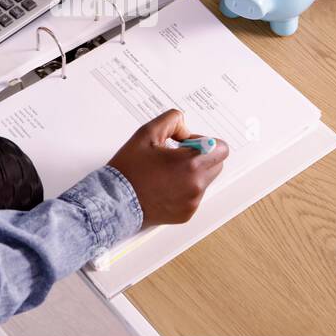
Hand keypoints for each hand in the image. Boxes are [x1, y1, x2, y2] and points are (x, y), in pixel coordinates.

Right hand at [107, 109, 228, 228]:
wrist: (115, 202)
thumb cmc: (128, 171)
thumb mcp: (146, 133)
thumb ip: (172, 121)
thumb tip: (185, 129)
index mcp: (190, 164)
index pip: (221, 148)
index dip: (206, 142)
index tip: (188, 145)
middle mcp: (196, 185)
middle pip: (216, 164)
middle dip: (201, 157)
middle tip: (176, 157)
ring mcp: (192, 202)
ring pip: (205, 181)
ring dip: (192, 174)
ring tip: (166, 174)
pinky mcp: (186, 214)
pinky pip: (194, 197)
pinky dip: (184, 190)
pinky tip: (164, 187)